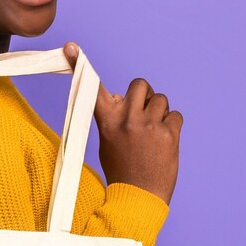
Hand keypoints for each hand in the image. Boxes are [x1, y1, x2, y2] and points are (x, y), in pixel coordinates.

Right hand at [63, 42, 181, 203]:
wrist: (138, 198)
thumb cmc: (122, 169)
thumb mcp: (108, 141)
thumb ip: (114, 116)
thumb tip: (120, 95)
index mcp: (107, 121)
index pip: (93, 89)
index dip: (80, 66)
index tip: (70, 47)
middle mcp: (127, 119)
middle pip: (140, 84)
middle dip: (144, 96)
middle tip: (143, 114)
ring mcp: (149, 126)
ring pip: (161, 99)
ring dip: (159, 111)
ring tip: (153, 133)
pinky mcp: (169, 134)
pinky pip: (175, 115)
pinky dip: (172, 125)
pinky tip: (164, 141)